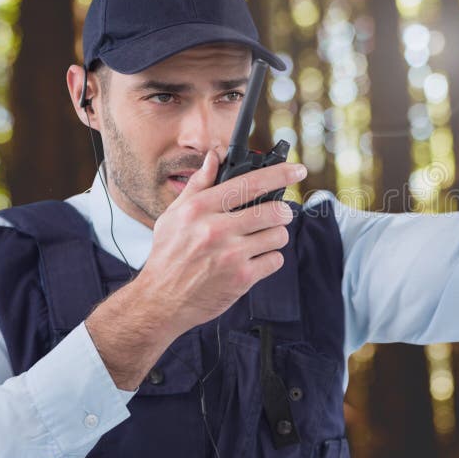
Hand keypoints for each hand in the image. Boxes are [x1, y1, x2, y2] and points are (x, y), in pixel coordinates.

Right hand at [144, 150, 305, 332]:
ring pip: (279, 235)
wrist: (161, 300)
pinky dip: (269, 259)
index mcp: (199, 209)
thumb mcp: (174, 215)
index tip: (297, 170)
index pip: (249, 184)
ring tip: (261, 239)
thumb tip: (214, 157)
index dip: (279, 174)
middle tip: (277, 214)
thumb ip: (198, 184)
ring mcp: (231, 255)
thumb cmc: (169, 255)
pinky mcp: (242, 278)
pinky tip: (254, 259)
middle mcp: (216, 229)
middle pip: (274, 211)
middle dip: (282, 211)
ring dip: (275, 236)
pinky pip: (276, 260)